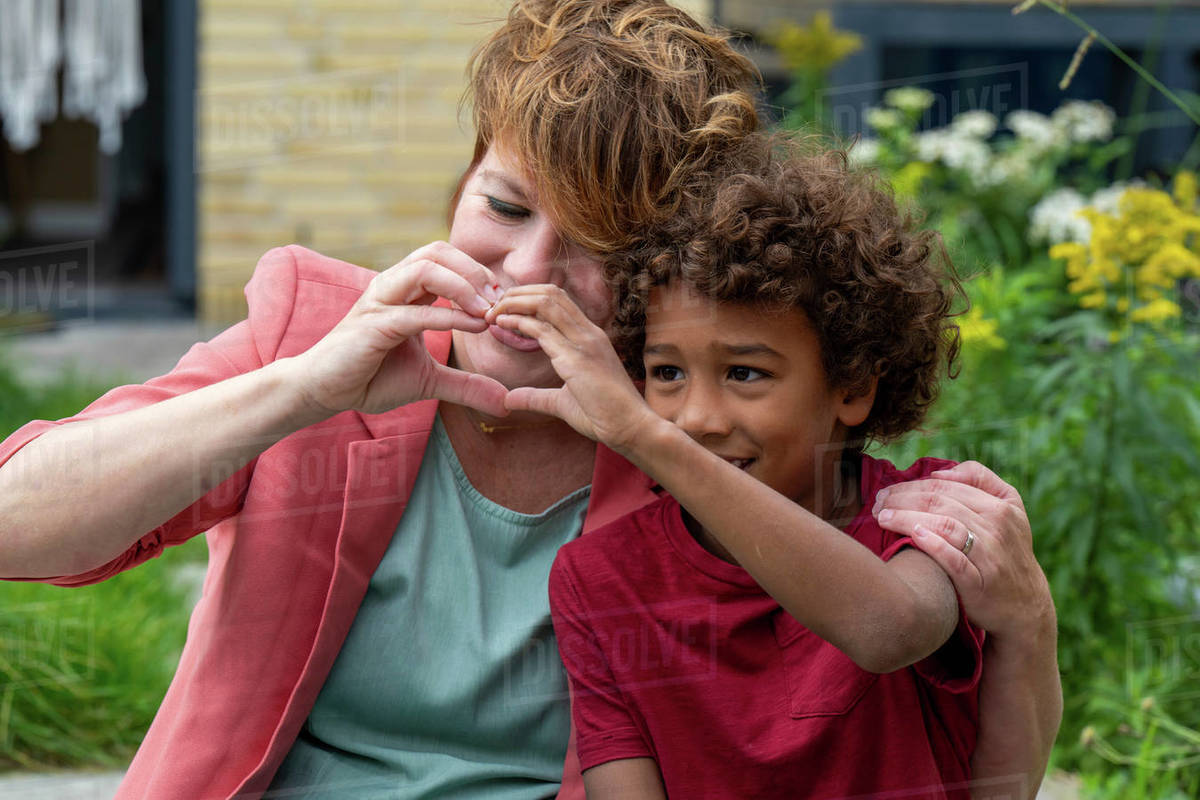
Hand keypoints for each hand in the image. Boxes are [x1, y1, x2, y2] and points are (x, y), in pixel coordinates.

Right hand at [290, 241, 508, 416]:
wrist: (325, 391)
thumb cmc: (371, 378)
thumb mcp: (430, 381)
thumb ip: (466, 385)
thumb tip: (504, 402)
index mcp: (404, 290)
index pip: (445, 259)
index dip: (478, 273)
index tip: (503, 301)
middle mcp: (392, 286)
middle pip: (437, 251)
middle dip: (474, 270)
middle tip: (500, 299)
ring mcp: (381, 301)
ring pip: (426, 268)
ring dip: (464, 285)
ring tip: (489, 311)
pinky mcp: (374, 325)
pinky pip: (416, 311)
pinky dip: (450, 315)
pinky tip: (474, 326)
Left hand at [486, 285, 657, 450]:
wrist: (630, 427)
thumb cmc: (603, 415)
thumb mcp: (562, 402)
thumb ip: (536, 397)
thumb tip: (509, 400)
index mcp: (589, 336)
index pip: (558, 301)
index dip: (529, 298)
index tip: (505, 309)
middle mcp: (588, 332)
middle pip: (550, 293)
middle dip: (518, 293)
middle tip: (494, 306)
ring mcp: (584, 342)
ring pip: (546, 303)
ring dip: (515, 302)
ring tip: (493, 311)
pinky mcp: (576, 358)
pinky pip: (542, 330)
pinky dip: (518, 321)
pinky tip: (501, 323)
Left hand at [871, 461, 1054, 640]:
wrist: (1024, 606)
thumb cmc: (1006, 551)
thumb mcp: (1009, 509)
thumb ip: (980, 480)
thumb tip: (938, 474)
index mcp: (1000, 506)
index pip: (946, 487)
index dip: (911, 485)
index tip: (887, 491)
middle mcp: (997, 527)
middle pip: (941, 503)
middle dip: (902, 499)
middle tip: (877, 503)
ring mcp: (990, 556)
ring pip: (945, 525)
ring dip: (908, 518)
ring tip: (882, 517)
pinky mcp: (980, 583)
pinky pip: (954, 560)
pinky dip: (933, 545)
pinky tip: (912, 535)